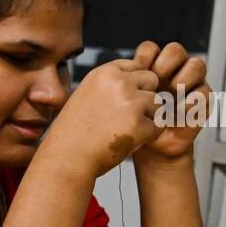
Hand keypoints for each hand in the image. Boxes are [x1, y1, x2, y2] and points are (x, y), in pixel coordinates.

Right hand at [41, 57, 162, 179]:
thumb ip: (110, 84)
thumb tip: (139, 78)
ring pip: (158, 103)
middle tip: (124, 117)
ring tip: (123, 130)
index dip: (132, 86)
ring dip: (147, 117)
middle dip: (144, 97)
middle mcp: (118, 82)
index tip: (117, 103)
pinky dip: (148, 135)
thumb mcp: (86, 95)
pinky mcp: (139, 124)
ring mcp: (130, 102)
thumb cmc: (75, 131)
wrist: (66, 159)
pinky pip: (159, 125)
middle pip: (151, 80)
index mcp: (104, 73)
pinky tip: (127, 141)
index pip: (136, 67)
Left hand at [132, 40, 211, 162]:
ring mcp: (189, 84)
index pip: (151, 49)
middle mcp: (172, 72)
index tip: (139, 71)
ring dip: (183, 78)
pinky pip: (204, 92)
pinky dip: (190, 102)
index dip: (146, 56)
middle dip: (166, 62)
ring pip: (196, 65)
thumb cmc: (135, 124)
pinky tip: (177, 113)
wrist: (150, 146)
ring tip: (170, 94)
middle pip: (176, 50)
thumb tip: (118, 75)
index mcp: (150, 69)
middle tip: (157, 79)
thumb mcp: (124, 104)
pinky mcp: (202, 100)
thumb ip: (123, 88)